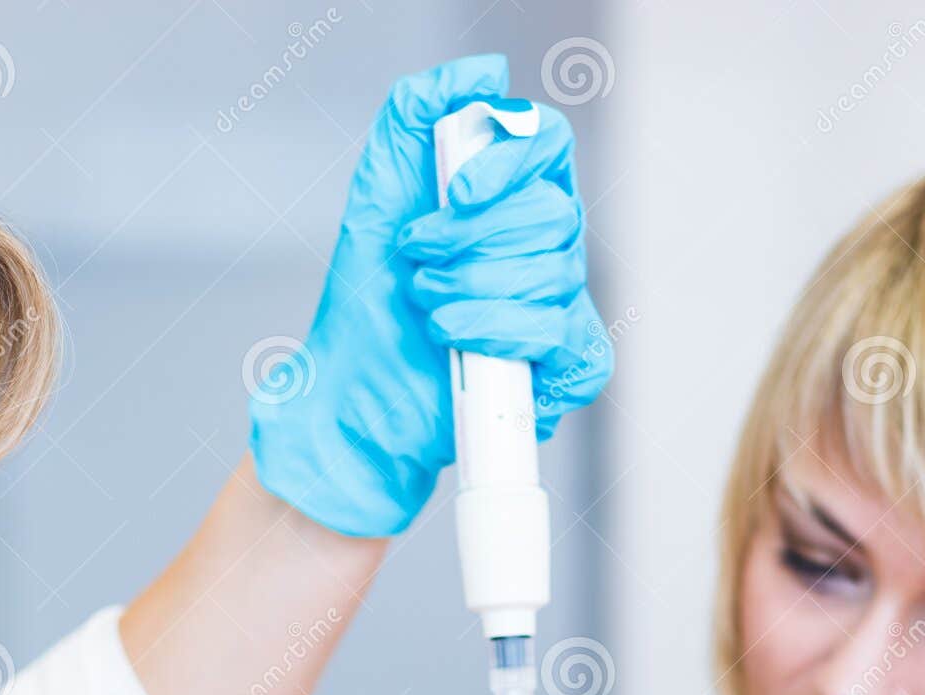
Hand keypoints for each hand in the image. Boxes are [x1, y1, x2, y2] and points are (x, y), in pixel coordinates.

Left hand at [248, 54, 611, 537]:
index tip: (456, 194)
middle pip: (553, 217)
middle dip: (470, 245)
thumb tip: (486, 73)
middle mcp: (546, 244)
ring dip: (474, 297)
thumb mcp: (379, 186)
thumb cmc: (368, 298)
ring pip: (554, 280)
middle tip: (417, 266)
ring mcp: (559, 306)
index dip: (510, 163)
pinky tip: (467, 351)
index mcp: (512, 193)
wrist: (356, 392)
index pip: (549, 144)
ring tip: (429, 313)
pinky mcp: (560, 369)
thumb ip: (417, 111)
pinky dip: (507, 343)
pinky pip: (569, 343)